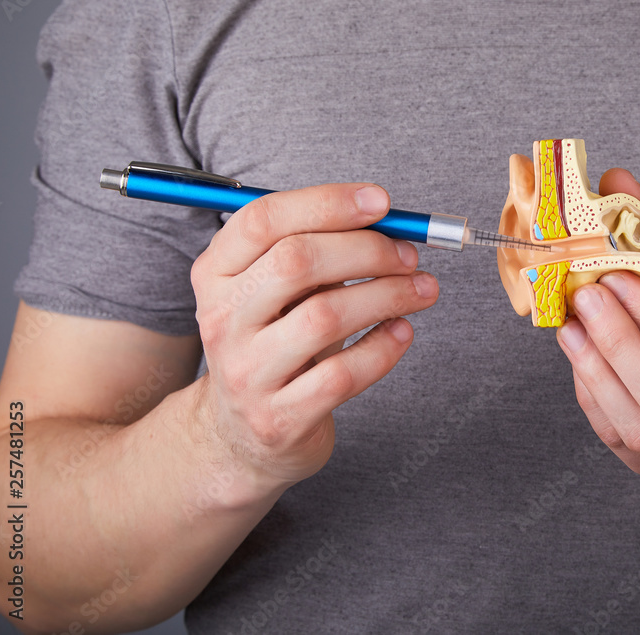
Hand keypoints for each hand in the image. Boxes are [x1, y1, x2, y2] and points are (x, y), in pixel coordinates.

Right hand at [188, 183, 438, 486]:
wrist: (242, 437)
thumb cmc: (276, 345)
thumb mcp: (279, 293)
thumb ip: (320, 252)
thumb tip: (390, 222)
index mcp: (216, 274)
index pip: (263, 220)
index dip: (327, 203)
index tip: (381, 202)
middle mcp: (223, 319)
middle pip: (297, 261)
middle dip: (368, 249)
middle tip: (409, 256)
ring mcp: (247, 372)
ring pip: (326, 315)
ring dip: (388, 295)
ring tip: (423, 290)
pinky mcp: (279, 418)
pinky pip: (342, 374)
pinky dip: (384, 347)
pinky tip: (402, 332)